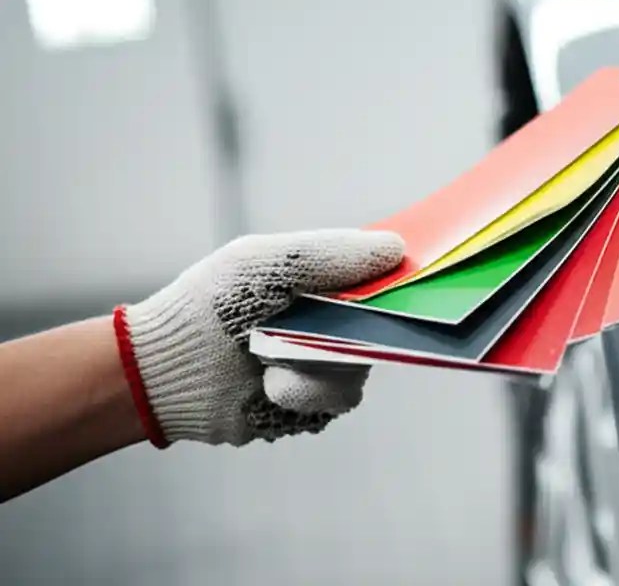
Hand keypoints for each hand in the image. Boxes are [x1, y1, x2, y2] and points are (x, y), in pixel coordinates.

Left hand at [116, 229, 403, 446]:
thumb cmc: (211, 303)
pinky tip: (268, 387)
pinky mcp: (313, 406)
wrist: (165, 371)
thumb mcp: (265, 263)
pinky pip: (336, 400)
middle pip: (383, 325)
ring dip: (317, 365)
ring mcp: (326, 366)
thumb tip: (396, 249)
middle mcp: (334, 323)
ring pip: (360, 368)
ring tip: (270, 360)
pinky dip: (302, 393)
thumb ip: (329, 253)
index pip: (383, 275)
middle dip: (360, 326)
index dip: (403, 274)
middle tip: (335, 324)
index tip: (417, 272)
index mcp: (325, 282)